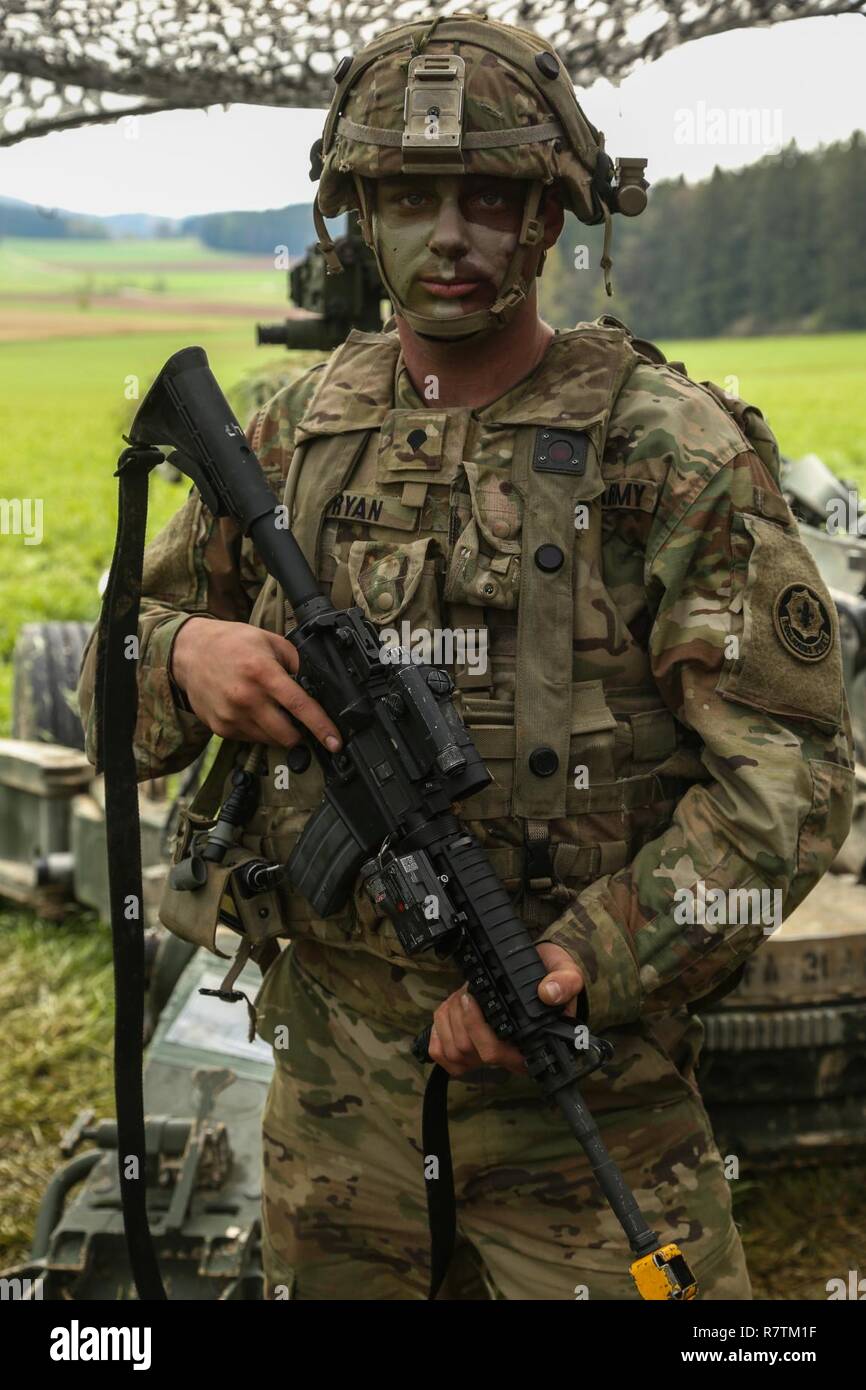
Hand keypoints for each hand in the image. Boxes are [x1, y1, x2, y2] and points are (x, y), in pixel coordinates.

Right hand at [170, 616, 341, 751]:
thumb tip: (317, 686)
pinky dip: (259, 730)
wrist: (189, 651)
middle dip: (301, 733)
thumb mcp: (271, 642)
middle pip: (287, 734)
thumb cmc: (231, 643)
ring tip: (272, 710)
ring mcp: (231, 716)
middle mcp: (246, 698)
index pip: (299, 706)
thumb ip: (296, 663)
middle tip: (300, 722)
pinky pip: (251, 739)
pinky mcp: (220, 728)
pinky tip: (252, 711)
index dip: (321, 726)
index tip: (335, 741)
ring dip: (279, 732)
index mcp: (262, 673)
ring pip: (270, 740)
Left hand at [428, 942, 583, 1078]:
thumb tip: (548, 993)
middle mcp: (508, 1056)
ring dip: (449, 1018)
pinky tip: (451, 1011)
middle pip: (466, 1051)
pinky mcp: (468, 1050)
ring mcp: (485, 1056)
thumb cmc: (553, 977)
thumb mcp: (568, 973)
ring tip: (462, 996)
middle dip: (459, 1015)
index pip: (494, 1053)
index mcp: (530, 1046)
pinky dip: (438, 1029)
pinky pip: (441, 1053)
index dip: (476, 1027)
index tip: (471, 997)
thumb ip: (565, 982)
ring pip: (451, 1050)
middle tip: (467, 991)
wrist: (540, 973)